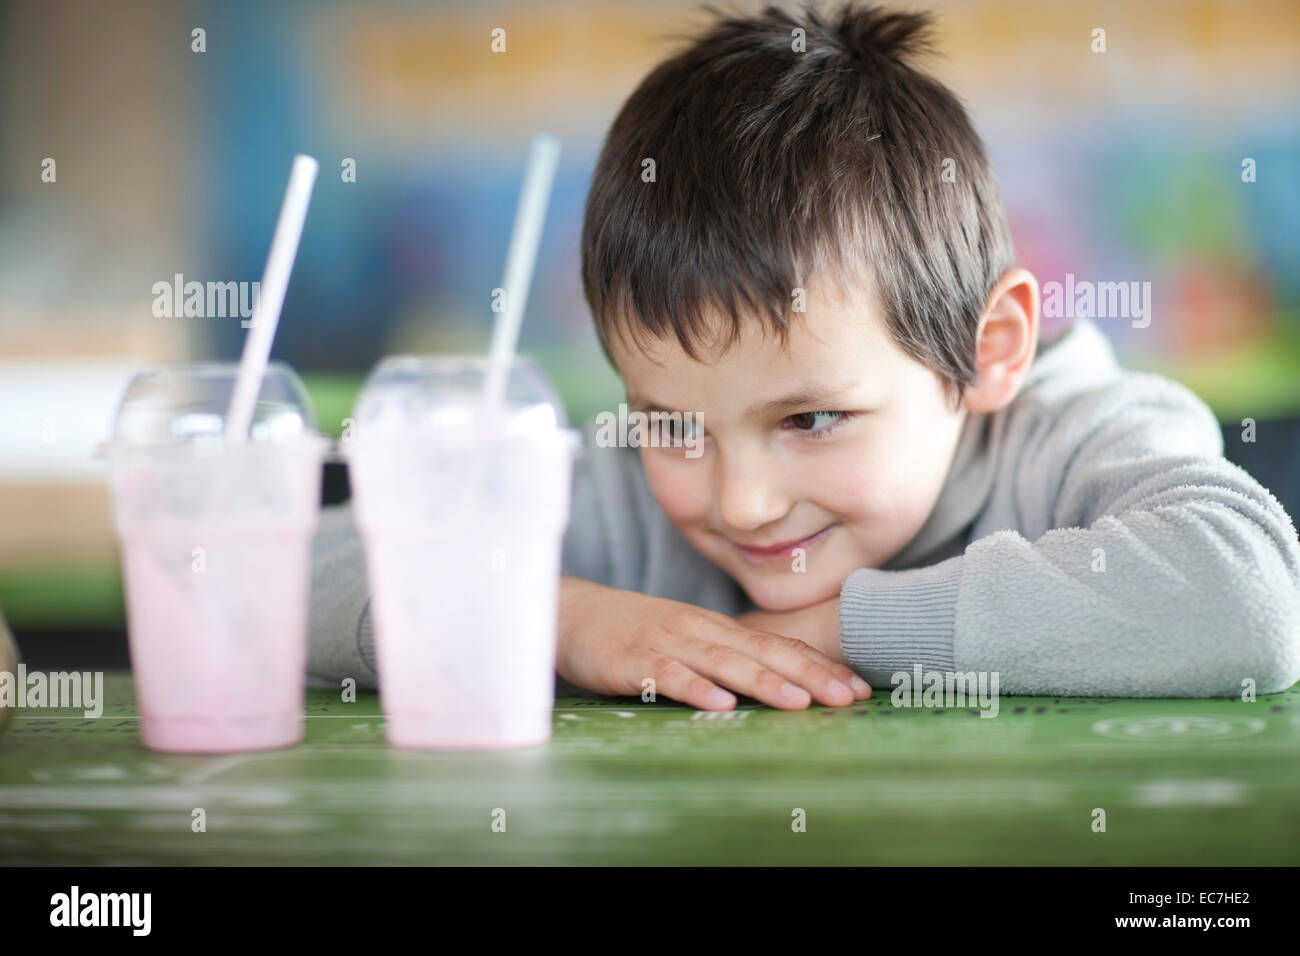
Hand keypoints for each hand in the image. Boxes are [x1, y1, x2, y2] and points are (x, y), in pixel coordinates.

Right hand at [556, 576, 869, 709]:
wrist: (571, 613)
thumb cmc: (633, 633)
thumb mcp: (686, 640)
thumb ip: (725, 657)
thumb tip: (778, 683)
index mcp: (716, 628)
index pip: (777, 645)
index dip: (819, 666)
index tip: (858, 688)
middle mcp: (699, 630)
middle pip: (762, 651)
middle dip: (809, 675)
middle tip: (848, 698)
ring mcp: (666, 641)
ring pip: (722, 662)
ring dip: (763, 682)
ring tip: (798, 703)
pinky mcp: (633, 659)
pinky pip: (669, 676)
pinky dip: (696, 689)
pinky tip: (720, 705)